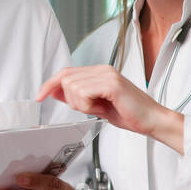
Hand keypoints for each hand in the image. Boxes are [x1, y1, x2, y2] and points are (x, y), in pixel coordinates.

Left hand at [35, 65, 183, 151]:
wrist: (151, 120)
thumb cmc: (129, 114)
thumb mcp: (96, 105)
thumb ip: (77, 96)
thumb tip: (55, 91)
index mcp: (99, 72)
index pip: (65, 72)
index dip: (49, 84)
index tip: (39, 96)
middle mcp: (102, 69)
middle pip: (66, 79)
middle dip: (70, 100)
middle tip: (89, 109)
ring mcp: (107, 74)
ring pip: (72, 86)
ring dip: (80, 104)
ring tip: (98, 109)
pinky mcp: (111, 83)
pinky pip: (84, 92)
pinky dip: (87, 105)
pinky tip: (101, 108)